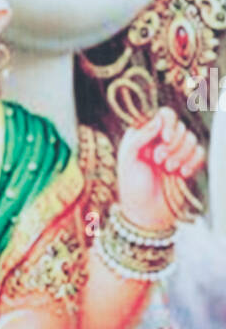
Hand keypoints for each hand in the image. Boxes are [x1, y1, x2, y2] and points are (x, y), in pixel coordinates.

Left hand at [116, 108, 203, 230]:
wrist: (146, 213)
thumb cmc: (132, 186)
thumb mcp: (128, 159)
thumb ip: (140, 136)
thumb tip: (159, 118)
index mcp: (145, 135)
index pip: (165, 115)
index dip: (169, 124)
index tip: (165, 138)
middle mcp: (161, 141)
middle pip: (181, 127)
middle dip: (173, 145)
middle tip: (160, 162)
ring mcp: (176, 152)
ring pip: (192, 139)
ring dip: (182, 155)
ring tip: (169, 170)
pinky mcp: (188, 164)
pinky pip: (200, 153)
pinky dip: (193, 162)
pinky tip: (182, 174)